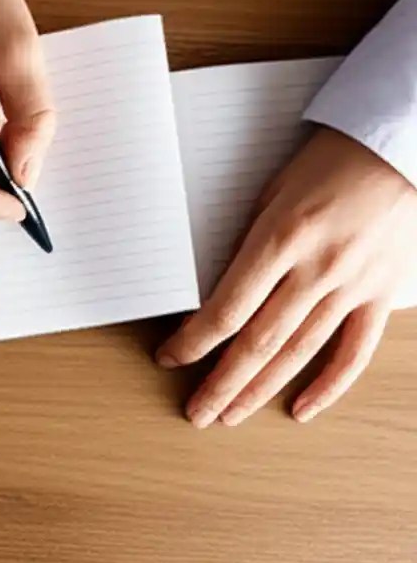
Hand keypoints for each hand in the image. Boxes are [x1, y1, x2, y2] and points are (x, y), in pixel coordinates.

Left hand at [157, 128, 416, 427]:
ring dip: (260, 390)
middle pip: (258, 342)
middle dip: (221, 383)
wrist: (400, 146)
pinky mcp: (382, 295)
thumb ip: (245, 246)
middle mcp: (318, 268)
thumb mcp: (270, 195)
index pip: (226, 309)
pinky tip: (300, 409)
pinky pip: (355, 352)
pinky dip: (328, 386)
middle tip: (194, 412)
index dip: (193, 342)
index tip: (169, 359)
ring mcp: (354, 286)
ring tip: (228, 416)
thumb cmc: (327, 164)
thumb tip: (212, 295)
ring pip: (300, 354)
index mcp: (281, 238)